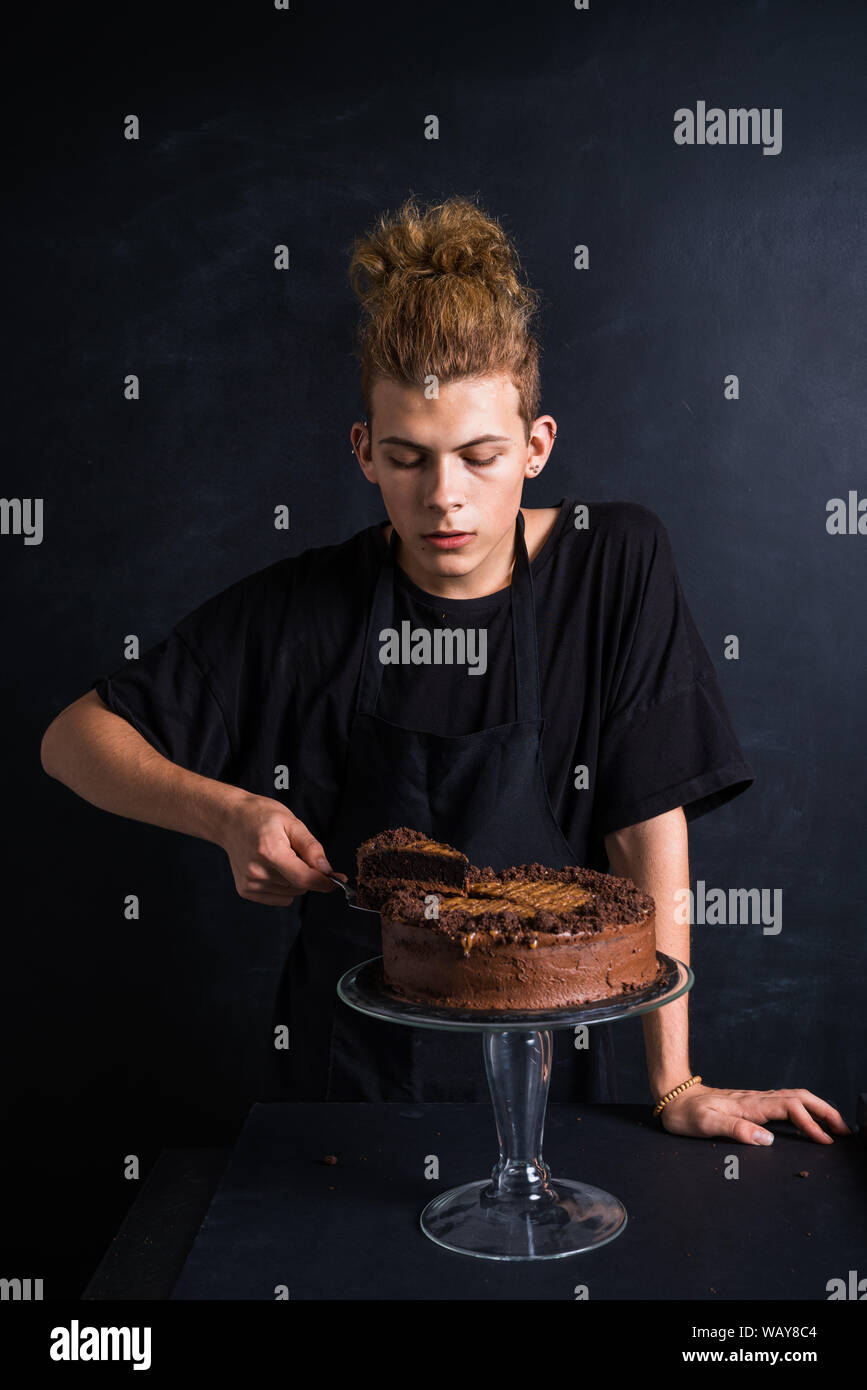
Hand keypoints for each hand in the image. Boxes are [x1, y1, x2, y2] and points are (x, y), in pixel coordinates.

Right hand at [216, 791, 347, 905]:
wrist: (231, 820)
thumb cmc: (262, 816)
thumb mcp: (292, 822)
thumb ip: (311, 847)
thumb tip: (327, 871)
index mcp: (270, 852)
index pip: (304, 879)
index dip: (324, 882)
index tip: (337, 880)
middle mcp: (257, 871)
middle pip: (300, 886)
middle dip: (307, 873)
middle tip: (296, 853)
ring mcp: (250, 883)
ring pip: (291, 894)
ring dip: (294, 880)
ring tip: (280, 858)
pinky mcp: (245, 890)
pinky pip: (280, 898)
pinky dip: (283, 887)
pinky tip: (272, 868)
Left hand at [658, 1084, 851, 1145]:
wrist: (673, 1097)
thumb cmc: (686, 1113)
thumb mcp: (705, 1124)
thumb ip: (736, 1130)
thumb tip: (768, 1139)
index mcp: (750, 1104)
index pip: (790, 1109)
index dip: (811, 1124)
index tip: (825, 1141)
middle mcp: (756, 1099)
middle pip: (800, 1098)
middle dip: (825, 1112)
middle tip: (844, 1131)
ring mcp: (755, 1100)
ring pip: (795, 1098)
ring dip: (818, 1109)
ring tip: (835, 1126)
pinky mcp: (752, 1104)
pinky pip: (785, 1103)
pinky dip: (804, 1109)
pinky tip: (808, 1120)